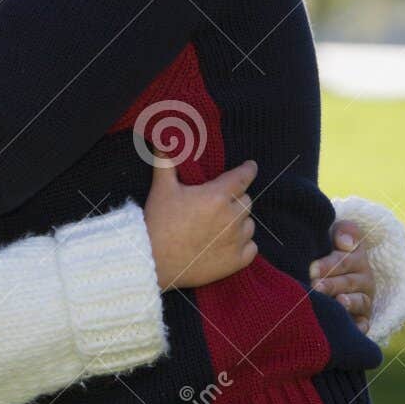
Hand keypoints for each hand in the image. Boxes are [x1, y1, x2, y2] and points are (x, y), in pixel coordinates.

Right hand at [143, 159, 257, 289]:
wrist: (153, 259)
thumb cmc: (158, 221)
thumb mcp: (161, 189)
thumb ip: (166, 163)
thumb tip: (163, 142)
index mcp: (217, 196)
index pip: (242, 177)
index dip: (248, 169)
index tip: (250, 166)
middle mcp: (232, 217)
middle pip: (246, 201)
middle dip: (236, 199)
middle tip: (219, 203)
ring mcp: (236, 240)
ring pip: (249, 224)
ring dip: (239, 222)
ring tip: (220, 226)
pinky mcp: (236, 261)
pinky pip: (251, 247)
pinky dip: (243, 244)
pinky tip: (227, 243)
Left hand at [310, 219, 374, 333]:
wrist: (330, 274)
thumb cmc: (326, 251)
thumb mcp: (335, 236)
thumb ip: (345, 232)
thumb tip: (346, 243)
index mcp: (356, 257)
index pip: (344, 259)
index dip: (328, 264)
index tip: (312, 269)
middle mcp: (363, 278)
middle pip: (348, 281)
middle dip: (332, 284)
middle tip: (316, 286)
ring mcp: (363, 299)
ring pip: (359, 301)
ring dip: (348, 302)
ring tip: (338, 302)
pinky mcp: (363, 318)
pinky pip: (365, 324)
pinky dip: (360, 326)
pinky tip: (353, 328)